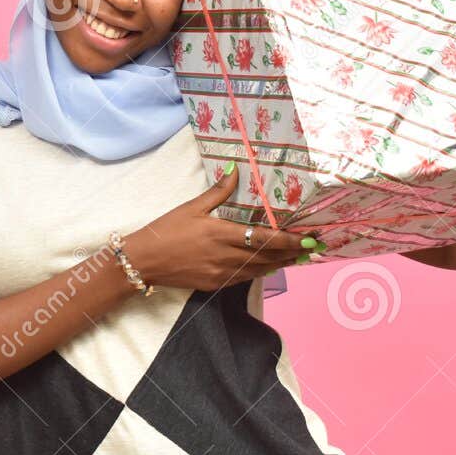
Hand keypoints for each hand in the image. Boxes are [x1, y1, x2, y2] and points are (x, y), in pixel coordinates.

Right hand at [123, 165, 321, 291]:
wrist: (144, 261)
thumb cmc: (166, 230)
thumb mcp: (191, 207)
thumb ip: (218, 192)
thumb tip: (235, 170)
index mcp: (222, 234)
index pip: (264, 239)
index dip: (289, 241)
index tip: (307, 238)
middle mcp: (226, 257)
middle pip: (268, 257)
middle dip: (291, 253)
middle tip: (310, 248)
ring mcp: (222, 274)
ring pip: (260, 270)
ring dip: (279, 264)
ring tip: (296, 257)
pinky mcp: (216, 284)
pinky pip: (245, 278)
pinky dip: (261, 271)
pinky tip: (269, 266)